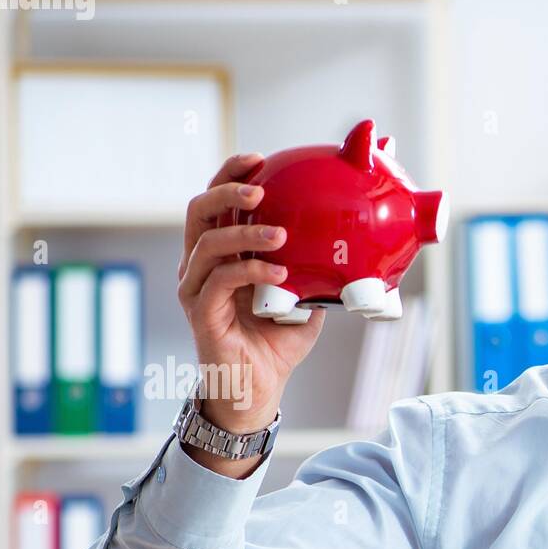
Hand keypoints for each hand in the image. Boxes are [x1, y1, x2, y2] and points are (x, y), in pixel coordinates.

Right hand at [176, 152, 325, 471]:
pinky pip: (221, 280)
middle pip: (199, 211)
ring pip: (208, 243)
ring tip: (282, 234)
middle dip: (228, 191)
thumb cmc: (276, 343)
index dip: (230, 174)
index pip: (216, 203)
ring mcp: (196, 289)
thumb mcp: (304, 298)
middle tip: (262, 187)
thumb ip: (315, 271)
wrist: (258, 390)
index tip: (259, 158)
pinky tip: (280, 273)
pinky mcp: (201, 313)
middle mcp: (199, 266)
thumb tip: (352, 246)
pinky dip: (252, 271)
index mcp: (220, 255)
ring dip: (246, 233)